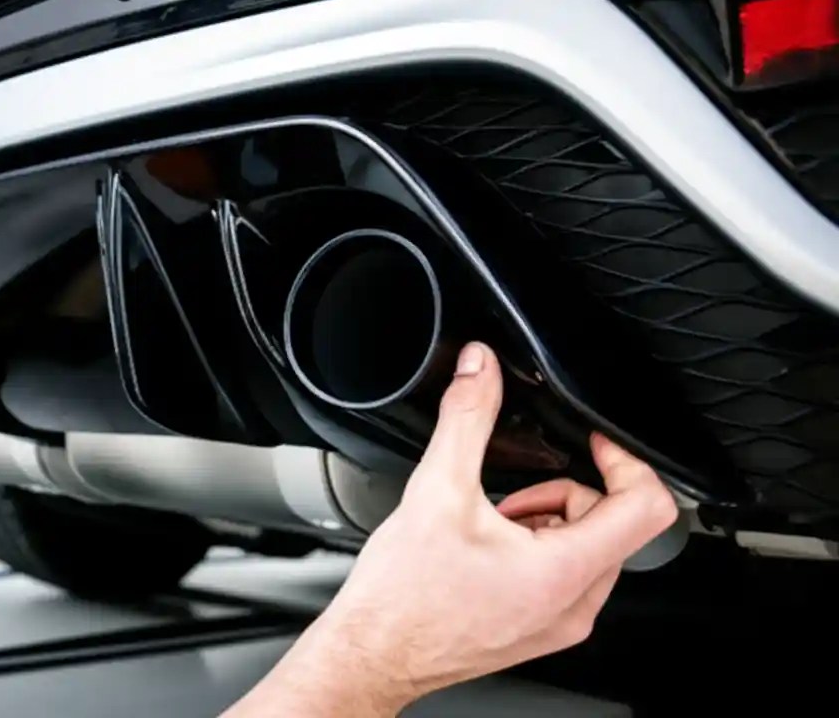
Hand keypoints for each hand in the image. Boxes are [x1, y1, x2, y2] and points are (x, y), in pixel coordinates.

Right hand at [225, 342, 678, 715]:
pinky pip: (565, 577)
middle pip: (612, 522)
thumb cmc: (402, 597)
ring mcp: (561, 624)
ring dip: (547, 521)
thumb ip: (466, 418)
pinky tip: (486, 551)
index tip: (593, 443)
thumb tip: (480, 369)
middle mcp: (575, 605)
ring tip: (491, 524)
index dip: (625, 460)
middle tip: (508, 495)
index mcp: (563, 570)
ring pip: (588, 548)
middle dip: (563, 492)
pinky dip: (534, 551)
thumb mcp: (435, 489)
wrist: (373, 653)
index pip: (648, 505)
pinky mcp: (541, 631)